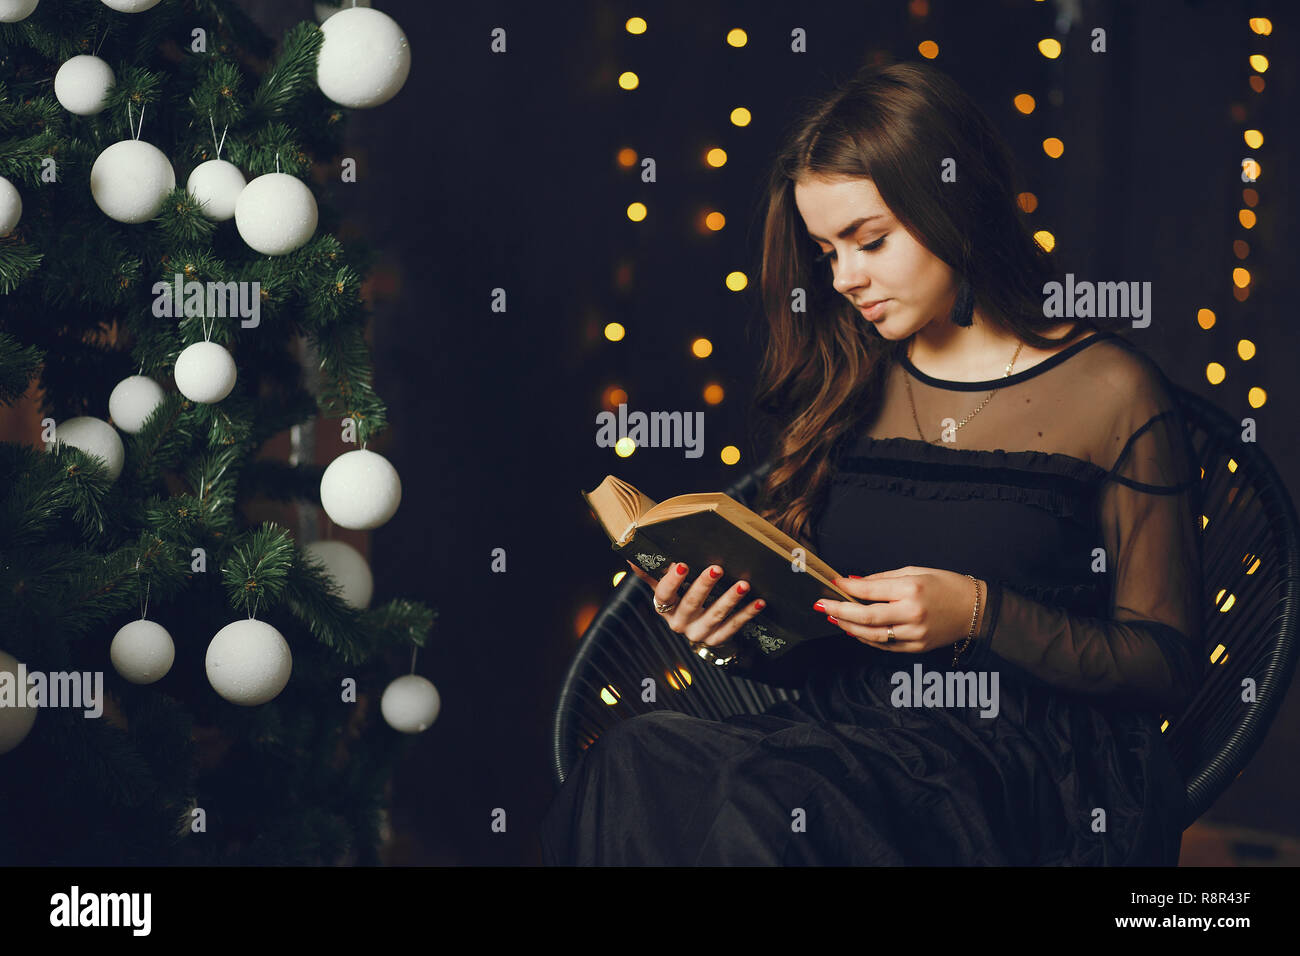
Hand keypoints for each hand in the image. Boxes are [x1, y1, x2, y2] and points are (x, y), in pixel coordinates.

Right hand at [625, 560, 764, 647]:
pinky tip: (759, 602)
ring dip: (730, 600)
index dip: (672, 581)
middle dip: (704, 586)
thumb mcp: (665, 588)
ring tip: (744, 585)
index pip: (664, 595)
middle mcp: (679, 623)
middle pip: (692, 604)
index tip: (682, 564)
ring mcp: (699, 634)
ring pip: (716, 617)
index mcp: (664, 607)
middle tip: (717, 568)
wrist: (697, 629)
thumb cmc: (680, 599)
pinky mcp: (717, 640)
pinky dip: (747, 615)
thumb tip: (630, 555)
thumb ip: (651, 573)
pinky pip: (733, 628)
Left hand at [814, 566, 982, 653]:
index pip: (870, 590)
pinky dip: (867, 638)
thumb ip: (883, 579)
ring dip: (848, 627)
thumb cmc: (945, 585)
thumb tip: (855, 582)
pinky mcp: (917, 647)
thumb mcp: (915, 572)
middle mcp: (912, 614)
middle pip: (865, 617)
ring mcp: (915, 634)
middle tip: (820, 605)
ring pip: (872, 635)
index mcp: (911, 590)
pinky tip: (854, 630)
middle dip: (839, 611)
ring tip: (833, 617)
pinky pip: (884, 645)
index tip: (832, 583)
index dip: (847, 588)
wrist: (975, 609)